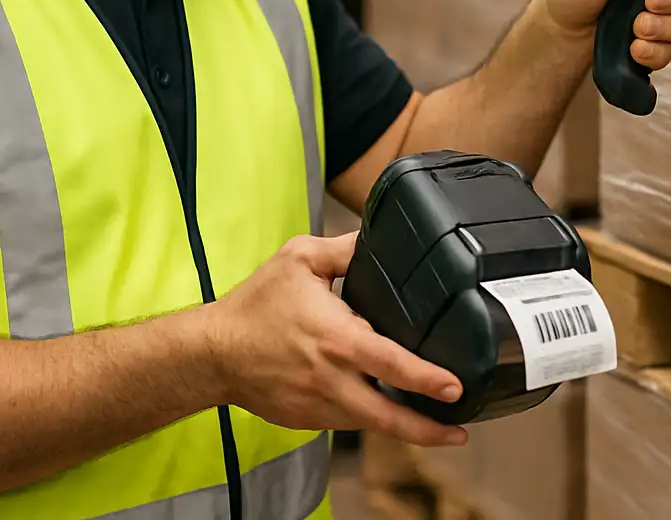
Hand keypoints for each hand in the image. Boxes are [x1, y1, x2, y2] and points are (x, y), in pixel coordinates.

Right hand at [203, 232, 466, 446]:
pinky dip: (369, 419)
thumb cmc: (255, 305)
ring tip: (436, 427)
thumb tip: (379, 238)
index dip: (427, 378)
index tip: (455, 387)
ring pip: (369, 424)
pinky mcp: (306, 419)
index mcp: (337, 339)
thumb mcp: (299, 259)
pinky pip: (346, 421)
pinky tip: (388, 412)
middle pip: (386, 416)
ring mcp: (318, 405)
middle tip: (459, 431)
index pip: (391, 364)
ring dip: (403, 428)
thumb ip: (346, 248)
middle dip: (427, 429)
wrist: (211, 352)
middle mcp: (331, 379)